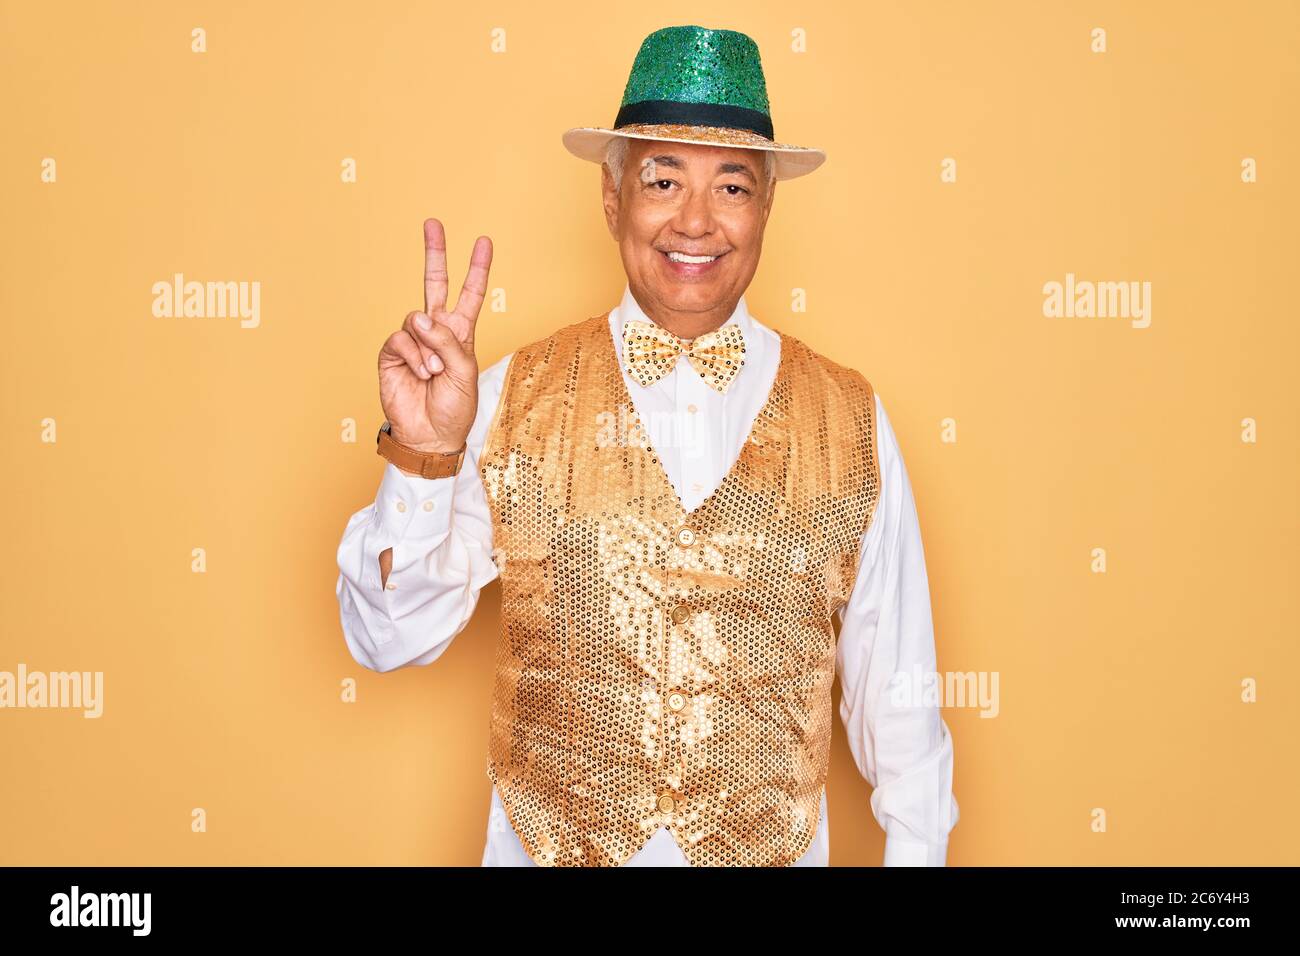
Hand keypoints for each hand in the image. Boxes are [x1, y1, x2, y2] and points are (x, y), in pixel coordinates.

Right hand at [377, 218, 492, 453]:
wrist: (430, 436)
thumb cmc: (454, 408)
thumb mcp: (463, 373)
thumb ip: (446, 341)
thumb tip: (419, 315)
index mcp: (460, 334)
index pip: (469, 295)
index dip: (477, 269)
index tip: (484, 241)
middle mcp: (436, 332)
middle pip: (434, 284)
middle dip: (434, 253)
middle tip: (433, 223)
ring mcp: (413, 341)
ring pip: (415, 319)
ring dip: (427, 346)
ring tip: (433, 372)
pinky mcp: (391, 353)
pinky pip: (400, 338)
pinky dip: (412, 354)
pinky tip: (420, 371)